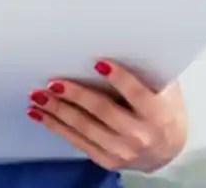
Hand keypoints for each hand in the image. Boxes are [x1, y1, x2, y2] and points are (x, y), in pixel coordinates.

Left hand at [25, 59, 187, 172]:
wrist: (167, 152)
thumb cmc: (165, 112)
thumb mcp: (166, 92)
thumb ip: (147, 75)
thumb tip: (120, 45)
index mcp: (158, 114)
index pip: (136, 93)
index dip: (118, 78)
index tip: (98, 63)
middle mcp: (140, 135)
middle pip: (102, 110)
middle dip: (75, 95)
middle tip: (54, 82)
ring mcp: (121, 151)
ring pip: (84, 127)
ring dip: (58, 110)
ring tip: (38, 96)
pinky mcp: (106, 160)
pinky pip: (77, 141)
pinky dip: (56, 127)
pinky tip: (41, 115)